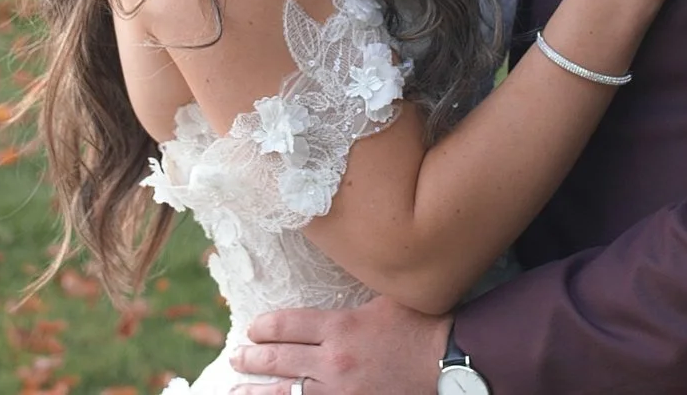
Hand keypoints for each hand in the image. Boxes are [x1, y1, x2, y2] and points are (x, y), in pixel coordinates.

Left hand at [229, 298, 448, 394]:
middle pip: (278, 359)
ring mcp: (340, 391)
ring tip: (239, 389)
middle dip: (251, 358)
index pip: (286, 325)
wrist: (449, 363)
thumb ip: (350, 304)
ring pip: (285, 393)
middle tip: (237, 357)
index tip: (253, 329)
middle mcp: (333, 361)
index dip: (263, 327)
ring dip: (257, 390)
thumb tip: (326, 302)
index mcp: (340, 327)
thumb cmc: (421, 328)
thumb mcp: (383, 301)